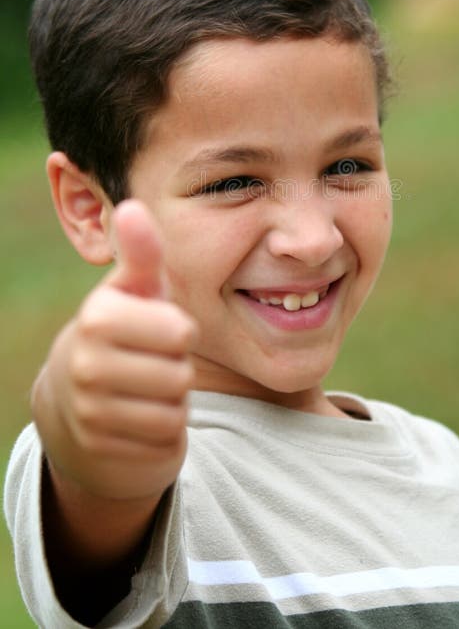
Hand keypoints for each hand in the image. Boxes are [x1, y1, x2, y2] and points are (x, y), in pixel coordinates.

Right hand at [32, 199, 196, 501]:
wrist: (76, 408)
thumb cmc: (122, 336)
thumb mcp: (135, 293)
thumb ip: (142, 253)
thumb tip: (133, 206)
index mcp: (97, 317)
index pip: (180, 332)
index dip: (177, 334)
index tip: (154, 332)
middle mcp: (85, 365)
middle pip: (179, 375)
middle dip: (175, 371)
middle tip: (151, 365)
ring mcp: (89, 413)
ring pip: (173, 412)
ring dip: (170, 405)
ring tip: (146, 391)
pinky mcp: (101, 454)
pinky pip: (164, 445)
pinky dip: (161, 437)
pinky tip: (140, 422)